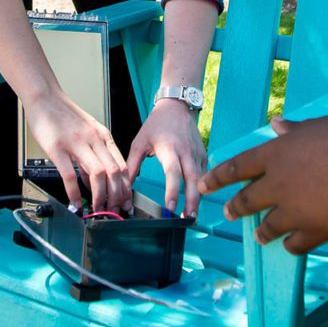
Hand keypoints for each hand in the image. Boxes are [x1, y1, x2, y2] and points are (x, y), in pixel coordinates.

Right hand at [23, 89, 129, 210]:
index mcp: (102, 135)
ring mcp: (76, 143)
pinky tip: (75, 202)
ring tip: (97, 209)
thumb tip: (92, 179)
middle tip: (114, 210)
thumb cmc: (63, 114)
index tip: (124, 201)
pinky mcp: (57, 148)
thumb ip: (92, 153)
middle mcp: (93, 139)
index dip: (125, 186)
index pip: (122, 165)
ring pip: (98, 174)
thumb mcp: (86, 131)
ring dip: (100, 196)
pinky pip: (70, 174)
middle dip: (116, 195)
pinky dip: (75, 192)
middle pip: (114, 172)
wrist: (45, 97)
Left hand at [127, 98, 206, 216]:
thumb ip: (132, 165)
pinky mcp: (203, 155)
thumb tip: (124, 186)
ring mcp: (197, 154)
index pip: (173, 173)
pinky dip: (201, 189)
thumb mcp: (140, 142)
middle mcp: (186, 152)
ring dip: (197, 198)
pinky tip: (195, 201)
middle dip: (192, 201)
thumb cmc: (156, 125)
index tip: (170, 207)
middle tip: (187, 219)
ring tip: (190, 216)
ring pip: (201, 180)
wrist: (177, 106)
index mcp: (169, 148)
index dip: (173, 191)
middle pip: (193, 180)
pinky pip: (204, 175)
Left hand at [202, 115, 327, 253]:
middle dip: (235, 207)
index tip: (204, 186)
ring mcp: (295, 211)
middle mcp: (278, 184)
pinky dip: (290, 244)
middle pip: (247, 200)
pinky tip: (290, 244)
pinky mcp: (315, 231)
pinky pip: (294, 244)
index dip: (218, 178)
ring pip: (267, 226)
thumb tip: (276, 124)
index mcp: (276, 153)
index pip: (237, 167)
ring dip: (262, 230)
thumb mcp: (319, 126)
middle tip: (229, 212)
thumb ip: (294, 130)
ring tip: (259, 234)